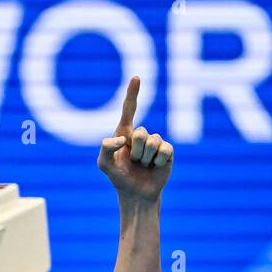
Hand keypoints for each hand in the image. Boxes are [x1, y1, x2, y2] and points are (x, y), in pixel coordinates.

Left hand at [97, 76, 172, 201]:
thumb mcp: (104, 164)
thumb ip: (105, 148)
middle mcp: (141, 134)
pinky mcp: (168, 152)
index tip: (136, 77)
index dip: (133, 93)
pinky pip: (165, 150)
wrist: (136, 194)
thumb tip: (123, 139)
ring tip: (143, 166)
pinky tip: (154, 167)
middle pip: (140, 133)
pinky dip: (157, 162)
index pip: (129, 109)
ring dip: (145, 159)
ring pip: (153, 142)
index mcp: (125, 132)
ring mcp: (156, 142)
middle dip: (135, 152)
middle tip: (133, 163)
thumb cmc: (118, 177)